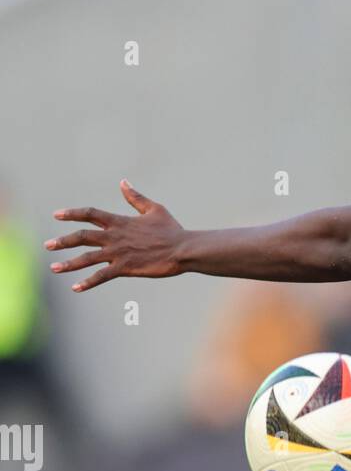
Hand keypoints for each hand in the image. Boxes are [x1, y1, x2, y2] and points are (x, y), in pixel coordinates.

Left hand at [45, 180, 184, 290]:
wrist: (182, 249)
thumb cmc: (171, 229)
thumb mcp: (153, 209)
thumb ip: (135, 197)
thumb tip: (123, 182)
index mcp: (120, 221)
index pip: (90, 213)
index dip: (72, 213)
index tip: (57, 215)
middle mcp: (114, 236)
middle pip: (82, 236)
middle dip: (63, 241)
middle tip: (47, 245)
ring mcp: (118, 253)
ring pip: (87, 258)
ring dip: (68, 263)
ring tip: (53, 268)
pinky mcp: (125, 268)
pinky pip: (102, 276)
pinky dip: (88, 282)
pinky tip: (76, 288)